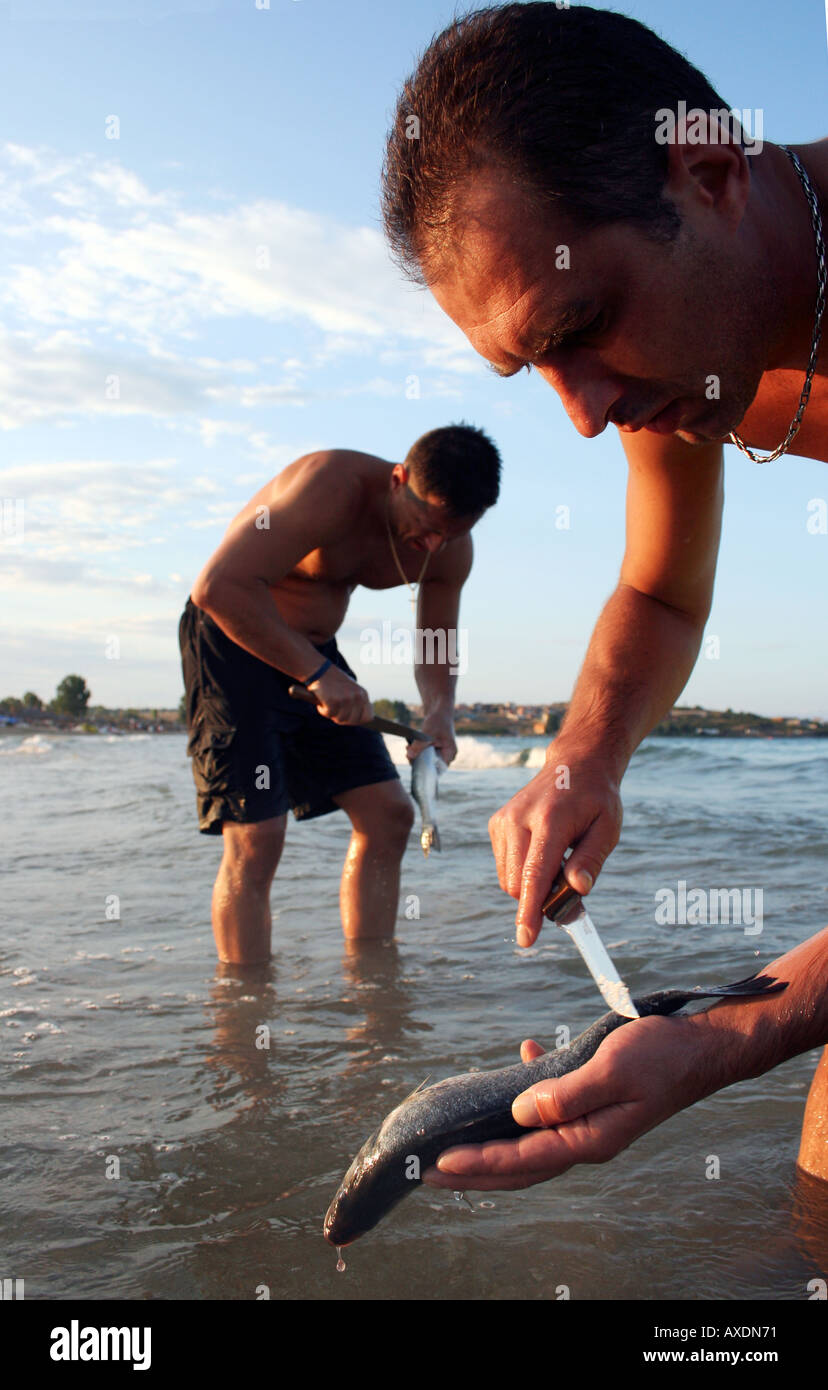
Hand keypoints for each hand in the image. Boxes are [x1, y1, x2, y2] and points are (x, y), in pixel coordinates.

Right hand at [309, 665, 372, 724]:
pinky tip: (322, 700)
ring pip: (340, 719)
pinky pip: (329, 714)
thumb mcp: (350, 690)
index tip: (349, 717)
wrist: (319, 670)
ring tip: (328, 701)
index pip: (368, 717)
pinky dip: (323, 710)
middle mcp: (357, 697)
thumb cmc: (333, 682)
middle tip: (334, 709)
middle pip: (353, 721)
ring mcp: (346, 699)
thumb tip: (358, 720)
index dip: (358, 720)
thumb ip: (356, 704)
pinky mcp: (334, 701)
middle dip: (342, 718)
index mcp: (363, 694)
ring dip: (331, 713)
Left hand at [406, 714, 455, 765]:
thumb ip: (419, 746)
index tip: (415, 766)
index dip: (427, 769)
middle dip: (419, 761)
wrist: (440, 710)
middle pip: (432, 765)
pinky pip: (426, 753)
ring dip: (417, 755)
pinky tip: (411, 746)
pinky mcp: (436, 747)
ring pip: (428, 759)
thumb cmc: (438, 721)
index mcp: (450, 753)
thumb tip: (410, 756)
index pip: (439, 769)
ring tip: (408, 748)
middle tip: (408, 755)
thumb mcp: (427, 734)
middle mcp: (447, 754)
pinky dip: (418, 750)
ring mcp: (442, 751)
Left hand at [422, 1012, 714, 1191]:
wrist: (702, 1048)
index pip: (522, 1159)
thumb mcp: (611, 1068)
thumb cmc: (660, 1054)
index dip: (479, 1163)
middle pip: (519, 1166)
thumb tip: (518, 1113)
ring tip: (452, 1142)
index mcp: (589, 1139)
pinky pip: (550, 1109)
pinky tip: (520, 1061)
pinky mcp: (593, 1103)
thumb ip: (564, 1093)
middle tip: (426, 1172)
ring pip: (529, 1143)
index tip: (439, 1162)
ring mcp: (590, 1124)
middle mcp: (586, 1140)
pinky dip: (527, 1096)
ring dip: (491, 1145)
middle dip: (473, 1171)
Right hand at [488, 742, 622, 945]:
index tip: (526, 938)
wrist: (574, 765)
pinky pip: (504, 867)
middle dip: (538, 898)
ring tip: (558, 857)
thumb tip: (578, 890)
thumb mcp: (608, 828)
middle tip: (568, 884)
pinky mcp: (496, 824)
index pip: (535, 873)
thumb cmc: (596, 799)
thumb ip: (591, 860)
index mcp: (550, 820)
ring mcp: (503, 820)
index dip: (530, 910)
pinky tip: (542, 850)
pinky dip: (522, 871)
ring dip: (530, 884)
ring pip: (508, 879)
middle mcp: (519, 818)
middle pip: (517, 883)